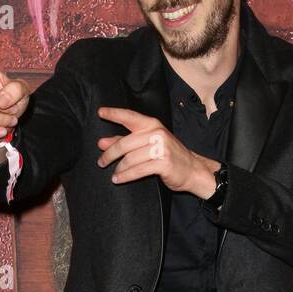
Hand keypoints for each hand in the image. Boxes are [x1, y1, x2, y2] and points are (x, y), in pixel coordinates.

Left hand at [96, 107, 218, 197]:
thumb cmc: (168, 155)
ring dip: (118, 168)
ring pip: (130, 158)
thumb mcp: (147, 144)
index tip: (100, 112)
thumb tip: (102, 143)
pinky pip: (138, 170)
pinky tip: (118, 179)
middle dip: (110, 154)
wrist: (192, 169)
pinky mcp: (163, 163)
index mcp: (152, 125)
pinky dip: (126, 176)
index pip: (130, 116)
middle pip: (125, 143)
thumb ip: (125, 141)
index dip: (114, 113)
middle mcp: (156, 133)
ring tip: (113, 174)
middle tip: (101, 162)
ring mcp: (161, 148)